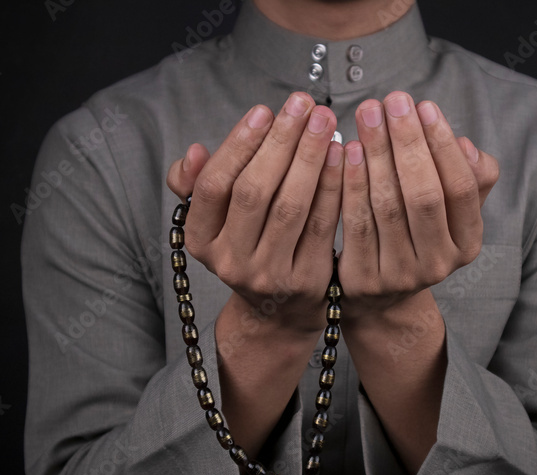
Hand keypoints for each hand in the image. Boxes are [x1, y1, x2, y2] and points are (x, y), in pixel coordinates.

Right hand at [166, 92, 343, 334]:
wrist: (278, 308)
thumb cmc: (248, 243)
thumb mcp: (214, 219)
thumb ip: (198, 183)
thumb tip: (194, 152)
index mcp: (201, 240)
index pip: (213, 186)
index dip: (238, 145)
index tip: (264, 110)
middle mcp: (230, 261)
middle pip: (254, 192)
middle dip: (280, 142)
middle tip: (303, 104)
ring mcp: (269, 275)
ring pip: (291, 206)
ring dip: (309, 157)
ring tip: (324, 120)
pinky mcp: (308, 280)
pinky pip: (322, 224)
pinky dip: (333, 185)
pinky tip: (342, 154)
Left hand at [338, 91, 500, 315]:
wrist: (381, 294)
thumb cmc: (416, 232)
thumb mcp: (449, 211)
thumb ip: (467, 177)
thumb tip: (466, 146)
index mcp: (468, 243)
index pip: (462, 188)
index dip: (443, 145)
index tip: (424, 105)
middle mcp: (439, 264)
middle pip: (424, 195)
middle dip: (407, 142)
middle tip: (391, 100)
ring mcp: (401, 276)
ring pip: (388, 206)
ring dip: (377, 154)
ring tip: (368, 115)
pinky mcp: (364, 279)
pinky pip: (356, 223)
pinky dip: (351, 183)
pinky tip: (347, 151)